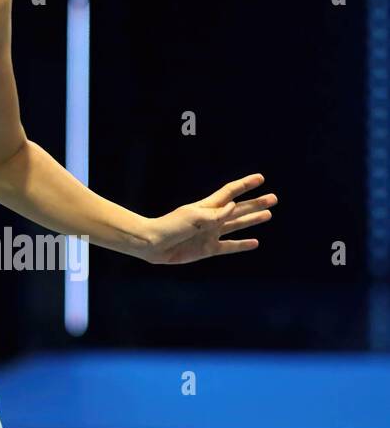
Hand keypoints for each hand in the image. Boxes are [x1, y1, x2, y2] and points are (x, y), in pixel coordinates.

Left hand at [141, 173, 277, 264]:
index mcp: (207, 206)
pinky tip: (255, 242)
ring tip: (268, 214)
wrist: (154, 244)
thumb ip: (215, 214)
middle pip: (238, 208)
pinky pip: (230, 246)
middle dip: (255, 203)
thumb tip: (234, 205)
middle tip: (274, 198)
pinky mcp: (208, 249)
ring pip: (237, 225)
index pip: (230, 192)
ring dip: (252, 220)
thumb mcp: (194, 217)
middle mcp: (212, 218)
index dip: (245, 184)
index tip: (260, 178)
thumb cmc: (171, 226)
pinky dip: (242, 245)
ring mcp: (211, 233)